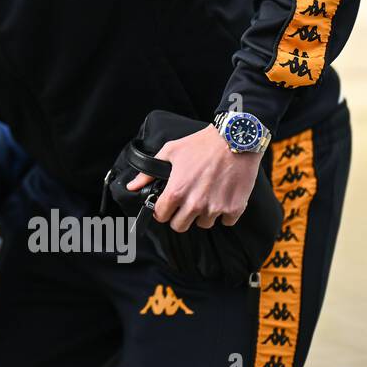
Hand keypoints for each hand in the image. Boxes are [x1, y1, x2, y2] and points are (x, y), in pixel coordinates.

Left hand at [127, 125, 260, 232]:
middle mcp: (195, 204)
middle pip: (180, 226)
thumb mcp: (170, 152)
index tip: (165, 206)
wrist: (234, 139)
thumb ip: (148, 173)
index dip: (161, 211)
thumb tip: (132, 186)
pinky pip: (226, 222)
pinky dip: (224, 213)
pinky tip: (221, 198)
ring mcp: (216, 208)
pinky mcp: (235, 208)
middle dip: (179, 217)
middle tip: (184, 205)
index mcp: (176, 191)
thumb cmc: (201, 144)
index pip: (161, 216)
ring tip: (205, 197)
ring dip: (202, 215)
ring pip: (203, 224)